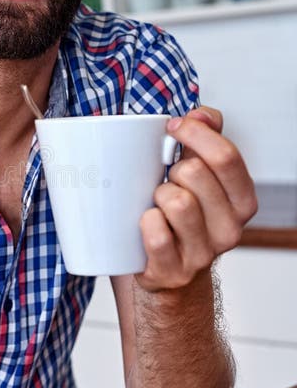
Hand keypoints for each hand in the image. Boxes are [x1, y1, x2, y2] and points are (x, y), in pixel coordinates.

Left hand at [138, 106, 256, 291]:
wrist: (166, 273)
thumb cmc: (178, 217)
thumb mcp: (198, 176)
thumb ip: (205, 139)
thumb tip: (203, 115)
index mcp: (241, 201)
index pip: (226, 157)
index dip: (195, 133)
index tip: (174, 128)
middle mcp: (230, 229)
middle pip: (195, 173)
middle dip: (172, 171)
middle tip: (166, 183)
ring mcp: (202, 254)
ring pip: (177, 202)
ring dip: (157, 197)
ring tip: (157, 206)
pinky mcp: (173, 271)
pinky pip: (157, 234)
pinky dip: (145, 223)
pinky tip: (146, 224)